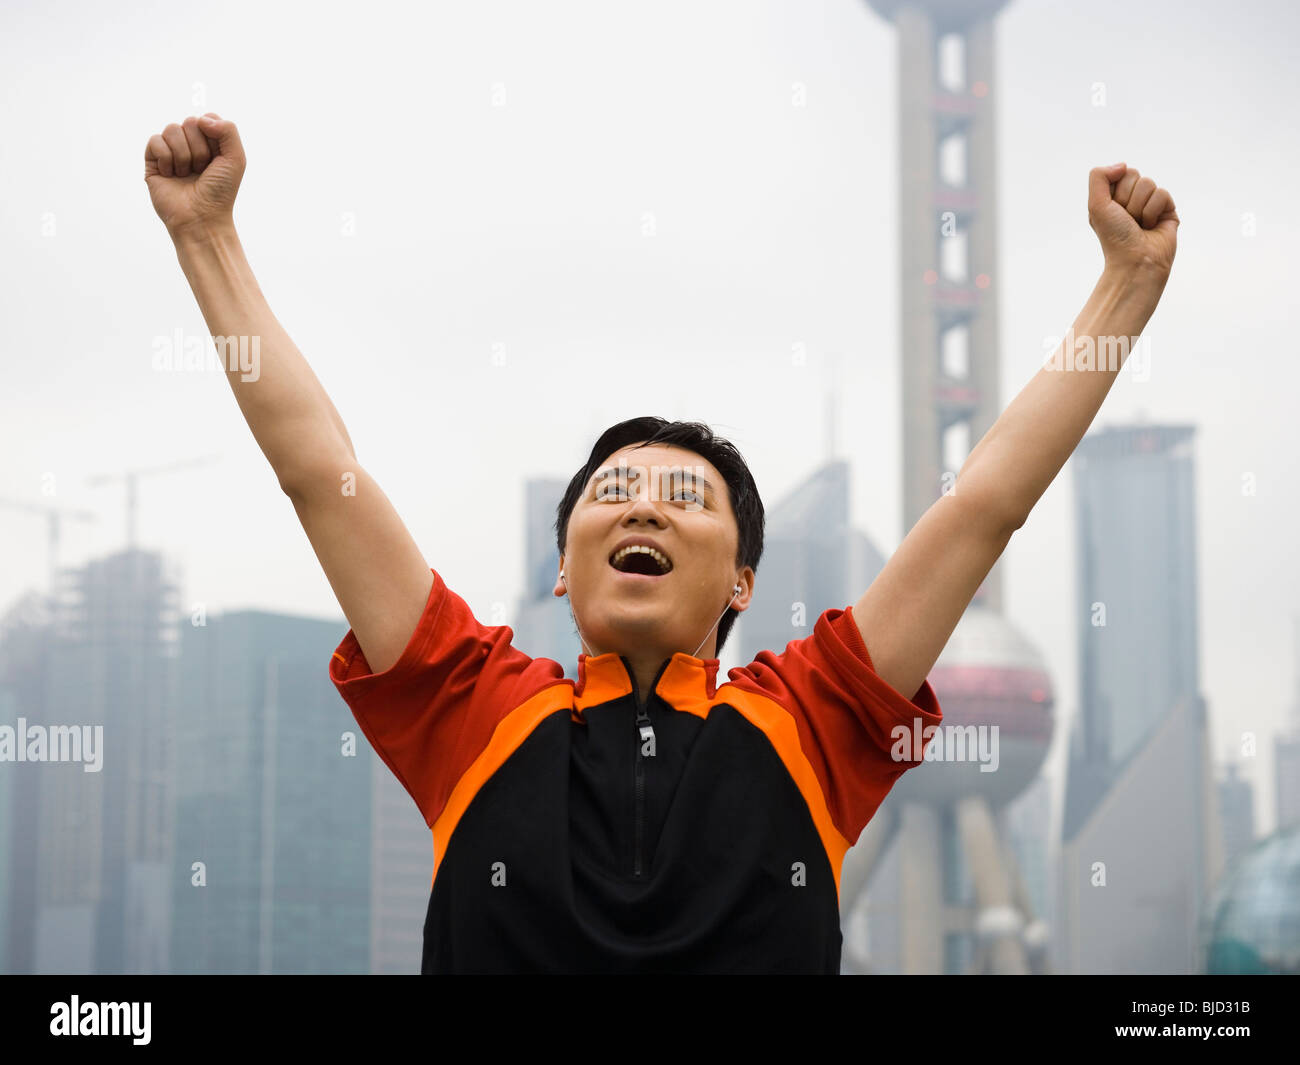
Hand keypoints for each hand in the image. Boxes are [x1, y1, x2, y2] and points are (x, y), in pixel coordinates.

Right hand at [144, 114, 245, 238]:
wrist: (201, 218)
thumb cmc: (219, 192)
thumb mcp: (236, 159)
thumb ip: (228, 130)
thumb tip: (201, 118)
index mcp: (210, 142)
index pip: (207, 118)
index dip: (212, 137)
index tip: (216, 159)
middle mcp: (190, 144)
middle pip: (190, 121)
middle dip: (199, 149)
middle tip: (201, 170)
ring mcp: (171, 151)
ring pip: (172, 129)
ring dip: (184, 155)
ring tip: (186, 174)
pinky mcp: (153, 160)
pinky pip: (155, 141)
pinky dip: (166, 159)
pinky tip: (171, 175)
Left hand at [1088, 163, 1177, 277]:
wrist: (1135, 260)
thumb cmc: (1114, 237)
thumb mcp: (1096, 205)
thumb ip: (1098, 176)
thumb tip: (1123, 165)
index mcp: (1113, 197)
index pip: (1120, 172)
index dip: (1116, 191)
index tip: (1113, 211)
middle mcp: (1131, 198)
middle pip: (1135, 175)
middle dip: (1128, 199)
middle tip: (1127, 219)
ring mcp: (1150, 203)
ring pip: (1149, 183)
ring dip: (1140, 207)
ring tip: (1138, 225)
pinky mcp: (1168, 209)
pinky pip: (1163, 194)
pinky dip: (1153, 211)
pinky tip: (1151, 226)